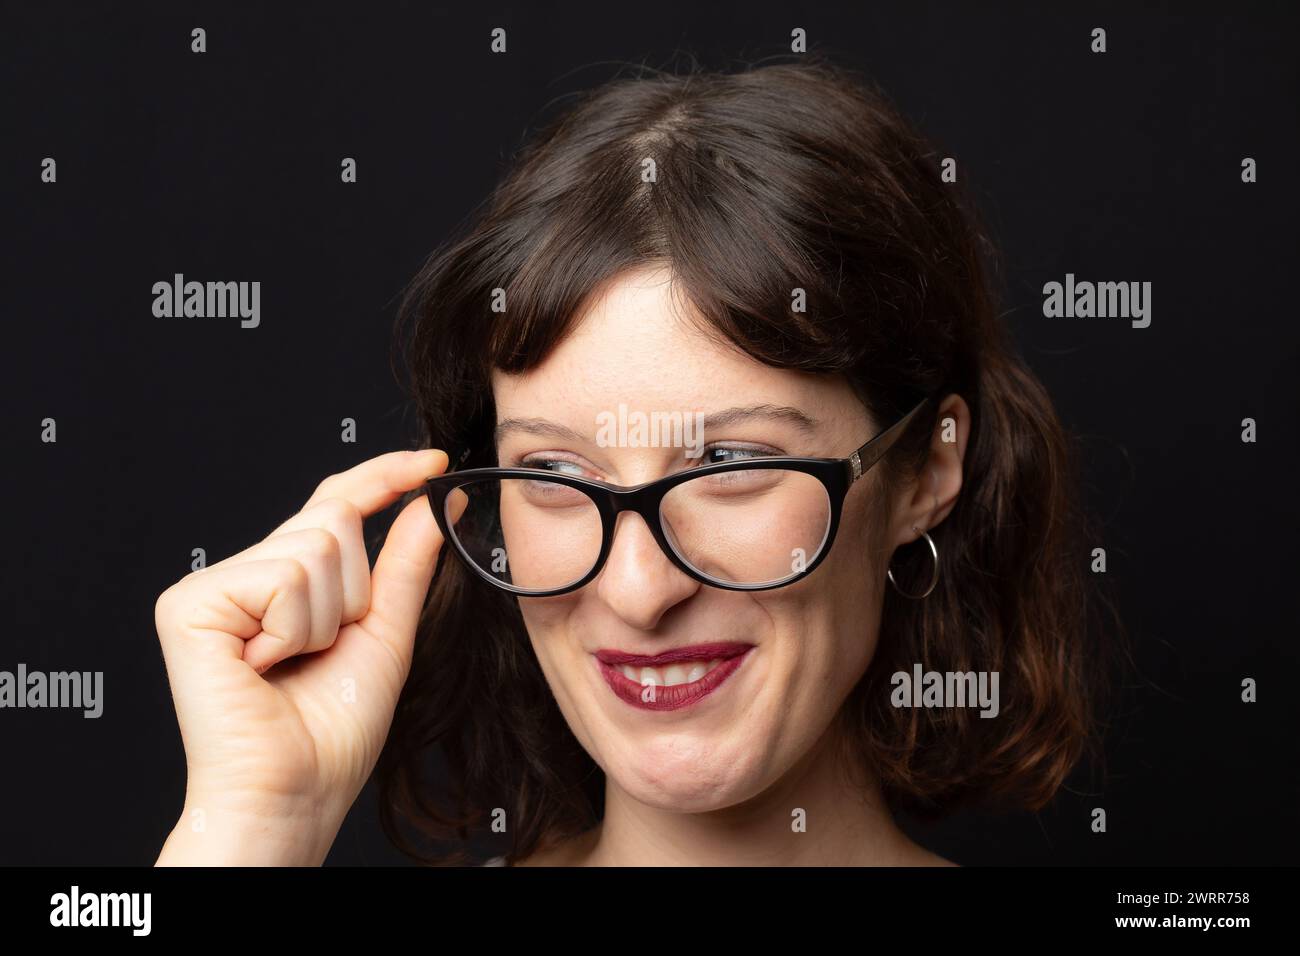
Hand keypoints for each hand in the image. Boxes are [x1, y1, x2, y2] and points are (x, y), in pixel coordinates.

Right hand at [153, 449, 452, 863]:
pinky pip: (284, 577)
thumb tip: (436, 501)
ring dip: (326, 618)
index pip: (335, 503)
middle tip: (325, 650)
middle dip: (355, 592)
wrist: (294, 793)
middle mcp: (243, 572)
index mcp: (284, 579)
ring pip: (315, 548)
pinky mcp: (190, 603)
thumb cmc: (332, 732)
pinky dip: (295, 628)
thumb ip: (405, 563)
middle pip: (333, 520)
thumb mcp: (385, 633)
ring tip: (293, 664)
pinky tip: (264, 666)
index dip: (384, 477)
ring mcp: (211, 584)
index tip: (434, 462)